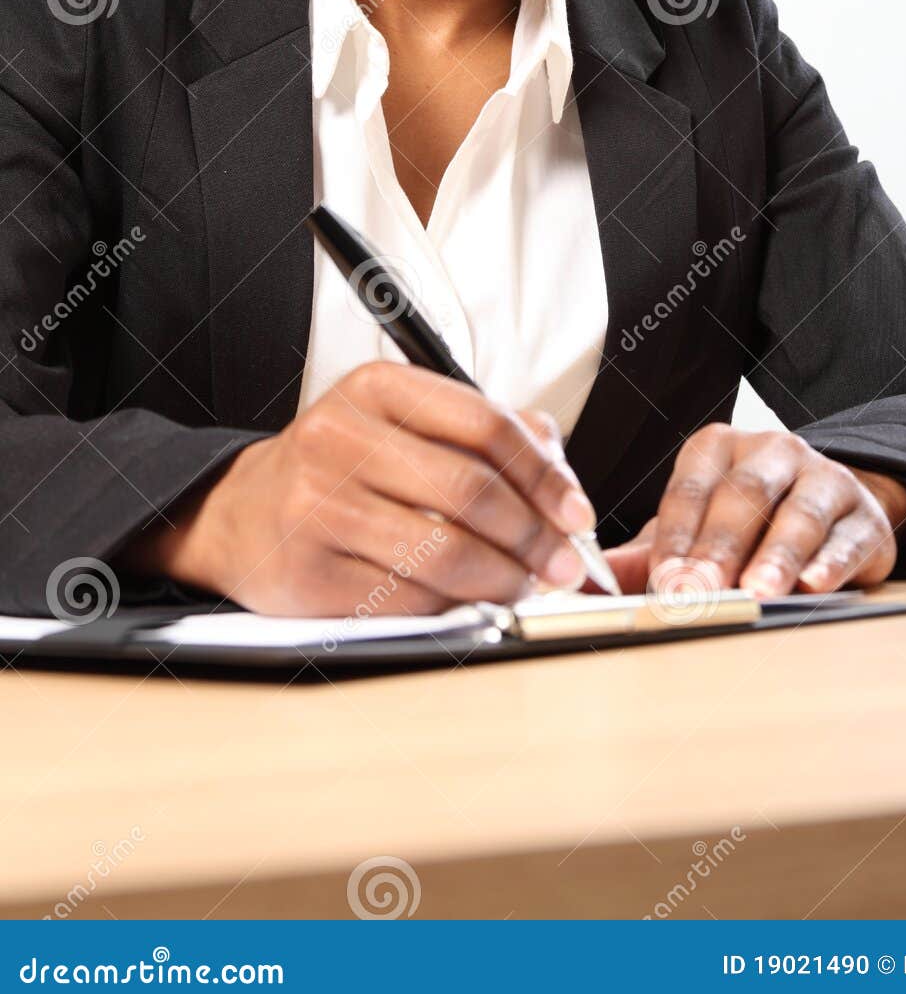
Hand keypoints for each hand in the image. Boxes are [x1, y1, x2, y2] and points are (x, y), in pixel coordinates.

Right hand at [117, 363, 595, 615]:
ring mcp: (318, 506)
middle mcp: (339, 437)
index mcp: (376, 388)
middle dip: (532, 535)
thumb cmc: (341, 468)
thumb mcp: (403, 423)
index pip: (485, 425)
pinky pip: (406, 598)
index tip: (575, 511)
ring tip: (522, 585)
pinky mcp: (309, 571)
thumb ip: (485, 434)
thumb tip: (561, 475)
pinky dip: (451, 605)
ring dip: (501, 578)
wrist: (242, 514)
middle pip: (470, 491)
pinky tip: (465, 600)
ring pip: (443, 552)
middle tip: (561, 563)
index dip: (544, 474)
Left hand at [601, 426, 905, 597]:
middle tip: (704, 590)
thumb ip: (643, 555)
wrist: (833, 510)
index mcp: (718, 448)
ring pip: (798, 514)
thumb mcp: (693, 530)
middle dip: (720, 548)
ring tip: (761, 591)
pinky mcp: (864, 513)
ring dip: (777, 555)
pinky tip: (816, 584)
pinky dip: (832, 562)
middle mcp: (772, 451)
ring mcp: (823, 476)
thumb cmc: (748, 524)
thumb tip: (584, 578)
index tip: (665, 580)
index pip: (690, 490)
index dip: (676, 536)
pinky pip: (847, 536)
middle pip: (743, 497)